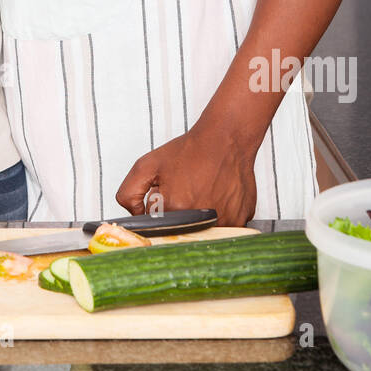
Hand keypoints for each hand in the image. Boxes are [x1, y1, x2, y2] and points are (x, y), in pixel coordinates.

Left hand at [116, 122, 257, 227]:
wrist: (225, 138)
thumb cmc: (191, 150)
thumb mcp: (147, 164)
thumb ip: (129, 193)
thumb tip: (135, 216)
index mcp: (176, 207)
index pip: (158, 227)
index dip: (160, 211)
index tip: (168, 197)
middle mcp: (201, 219)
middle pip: (181, 231)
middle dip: (178, 216)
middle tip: (186, 191)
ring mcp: (225, 222)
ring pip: (203, 231)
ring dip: (199, 218)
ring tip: (202, 191)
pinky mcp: (240, 220)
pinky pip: (224, 228)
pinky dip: (218, 216)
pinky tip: (217, 196)